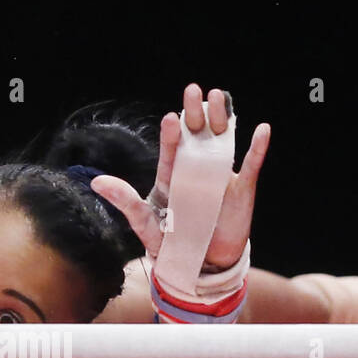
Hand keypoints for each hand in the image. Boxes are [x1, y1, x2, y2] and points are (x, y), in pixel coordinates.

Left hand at [90, 83, 270, 269]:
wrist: (202, 266)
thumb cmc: (171, 244)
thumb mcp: (146, 225)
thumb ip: (126, 202)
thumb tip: (97, 182)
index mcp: (172, 176)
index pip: (171, 150)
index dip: (171, 135)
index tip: (171, 118)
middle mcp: (195, 169)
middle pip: (196, 135)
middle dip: (194, 113)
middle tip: (193, 91)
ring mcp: (220, 176)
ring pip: (222, 141)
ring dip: (222, 119)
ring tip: (219, 97)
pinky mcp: (241, 188)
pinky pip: (250, 165)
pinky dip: (257, 148)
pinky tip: (261, 130)